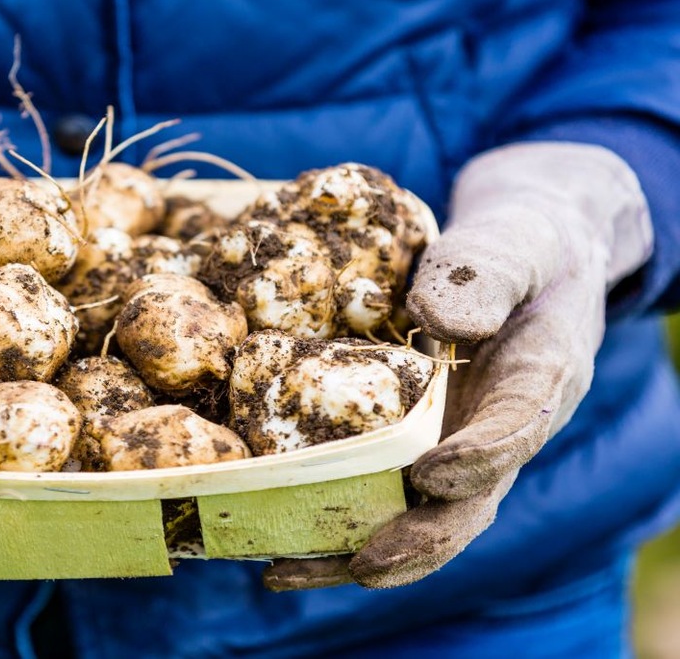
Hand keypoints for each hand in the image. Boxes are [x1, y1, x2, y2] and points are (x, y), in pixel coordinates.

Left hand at [264, 142, 652, 589]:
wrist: (518, 264)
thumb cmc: (516, 248)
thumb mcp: (510, 242)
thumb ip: (484, 274)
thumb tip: (440, 321)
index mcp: (540, 378)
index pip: (517, 428)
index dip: (479, 458)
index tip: (433, 474)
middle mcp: (500, 430)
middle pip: (468, 503)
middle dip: (417, 538)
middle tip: (364, 561)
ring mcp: (457, 447)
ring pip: (420, 519)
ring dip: (358, 553)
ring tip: (287, 573)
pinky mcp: (415, 449)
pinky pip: (381, 497)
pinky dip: (333, 529)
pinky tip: (273, 550)